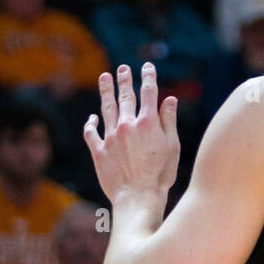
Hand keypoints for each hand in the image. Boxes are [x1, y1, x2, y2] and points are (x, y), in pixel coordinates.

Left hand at [84, 62, 179, 203]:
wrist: (137, 196)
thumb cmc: (160, 174)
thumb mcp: (172, 146)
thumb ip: (169, 120)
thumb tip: (170, 99)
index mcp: (148, 122)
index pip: (149, 93)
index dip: (148, 77)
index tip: (147, 67)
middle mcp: (127, 125)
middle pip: (126, 97)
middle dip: (124, 80)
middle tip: (122, 68)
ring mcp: (111, 138)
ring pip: (106, 108)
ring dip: (106, 91)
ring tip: (104, 78)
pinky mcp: (99, 151)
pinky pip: (92, 133)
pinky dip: (91, 124)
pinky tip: (92, 117)